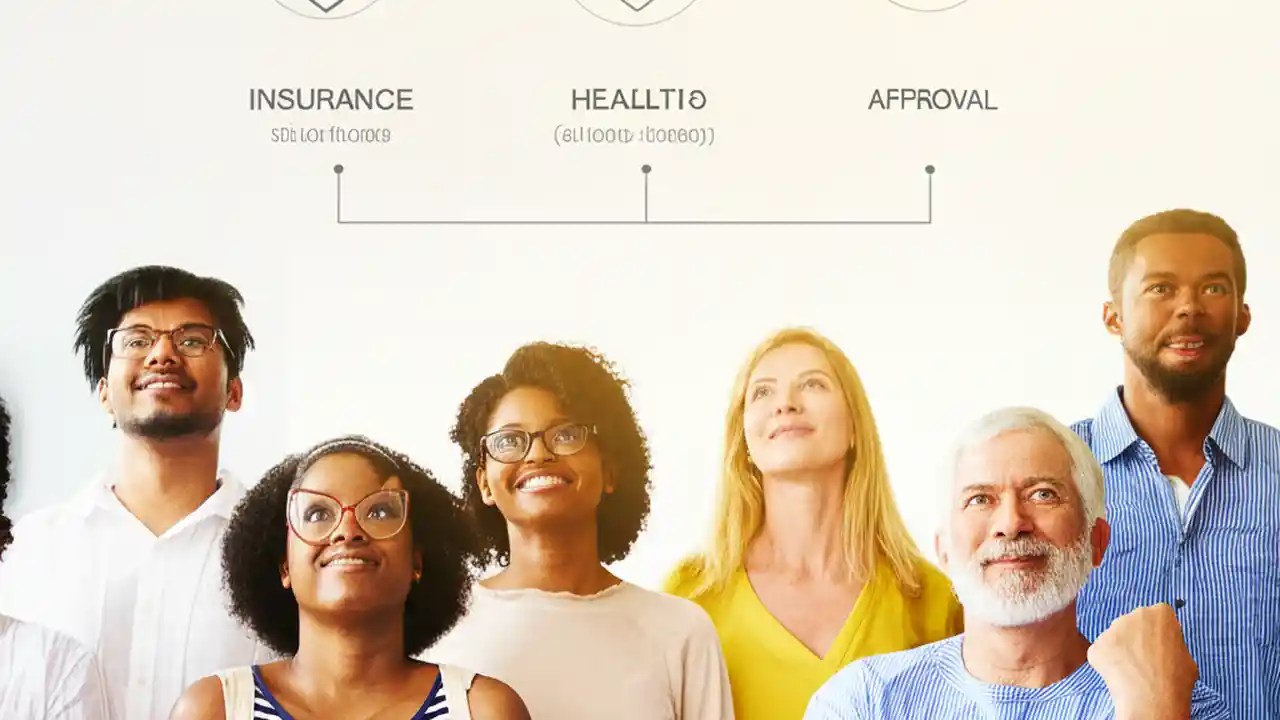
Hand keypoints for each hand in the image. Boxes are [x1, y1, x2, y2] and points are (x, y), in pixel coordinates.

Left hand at [1087, 603, 1197, 719]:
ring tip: (1131, 671)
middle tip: (1143, 660)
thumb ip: (1172, 643)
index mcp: (1161, 613)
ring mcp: (1112, 629)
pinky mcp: (1097, 645)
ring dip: (1120, 650)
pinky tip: (1119, 676)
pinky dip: (1107, 663)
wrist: (1153, 699)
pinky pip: (1102, 653)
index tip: (1158, 646)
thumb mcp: (1187, 656)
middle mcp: (1134, 614)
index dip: (1157, 633)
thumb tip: (1164, 647)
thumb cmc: (1176, 680)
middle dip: (1136, 638)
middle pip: (1133, 624)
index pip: (1157, 616)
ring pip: (1115, 637)